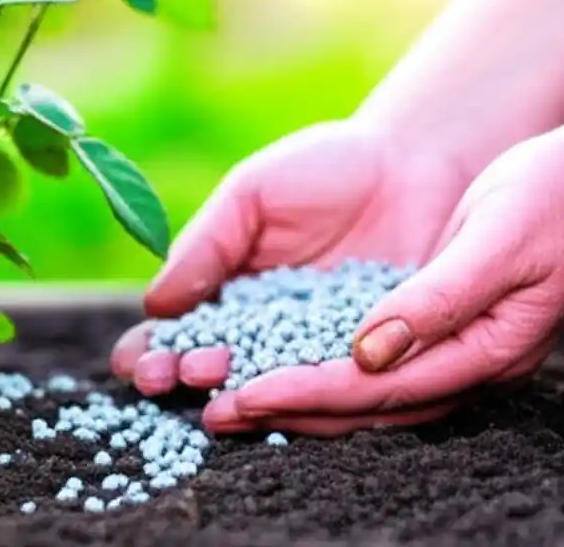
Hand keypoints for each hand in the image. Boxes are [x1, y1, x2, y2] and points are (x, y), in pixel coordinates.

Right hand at [111, 119, 471, 399]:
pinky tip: (294, 401)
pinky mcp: (375, 364)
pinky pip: (341, 389)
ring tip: (226, 397)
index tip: (144, 363)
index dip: (153, 355)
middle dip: (192, 380)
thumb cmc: (326, 167)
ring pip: (272, 391)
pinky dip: (315, 401)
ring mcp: (318, 353)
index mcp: (224, 294)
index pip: (176, 335)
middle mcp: (265, 333)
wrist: (419, 162)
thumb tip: (155, 304)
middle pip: (215, 373)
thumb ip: (206, 246)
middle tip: (189, 373)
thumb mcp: (254, 193)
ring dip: (244, 399)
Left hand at [208, 128, 563, 434]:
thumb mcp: (498, 238)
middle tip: (218, 412)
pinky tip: (270, 356)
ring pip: (360, 390)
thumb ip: (438, 298)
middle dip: (288, 407)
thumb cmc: (551, 197)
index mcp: (488, 352)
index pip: (383, 389)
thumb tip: (369, 352)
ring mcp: (449, 349)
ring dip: (295, 393)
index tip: (249, 393)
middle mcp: (463, 364)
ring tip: (229, 397)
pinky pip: (365, 359)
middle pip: (363, 403)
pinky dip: (316, 362)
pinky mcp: (431, 325)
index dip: (311, 392)